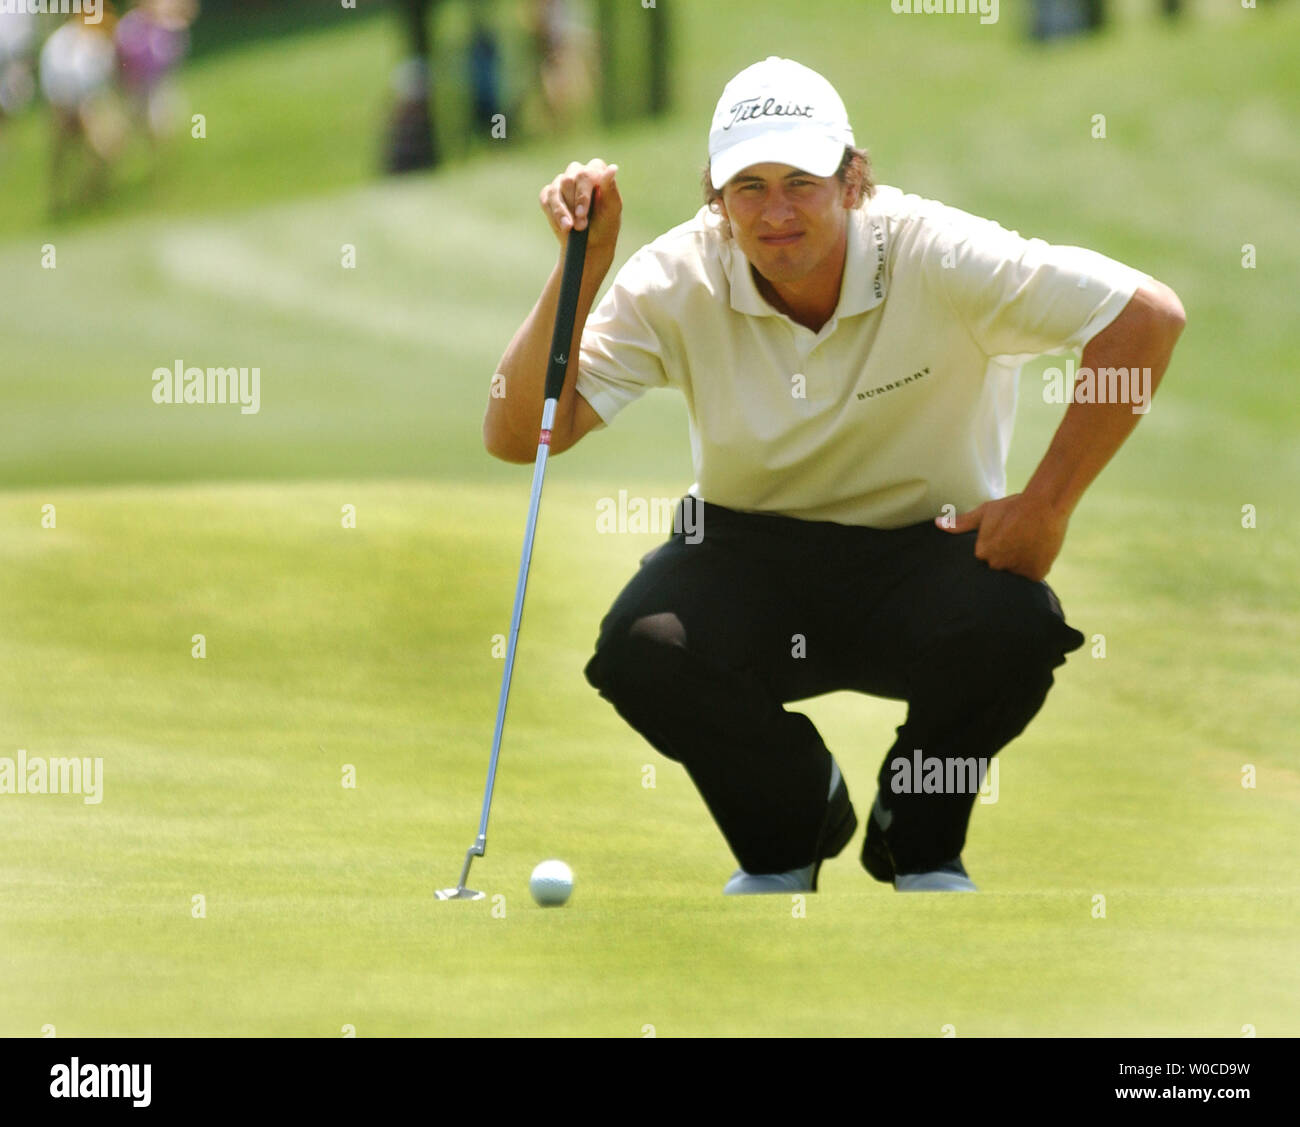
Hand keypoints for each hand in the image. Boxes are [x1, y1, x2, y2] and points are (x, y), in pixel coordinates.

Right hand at [539, 158, 621, 254]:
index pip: (585, 175)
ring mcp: (562, 182)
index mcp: (596, 170)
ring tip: (568, 229)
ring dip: (561, 212)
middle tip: (579, 226)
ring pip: (554, 191)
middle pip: (568, 181)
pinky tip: (562, 226)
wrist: (590, 242)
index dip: (582, 196)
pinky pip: (546, 200)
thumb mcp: (612, 209)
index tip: (582, 214)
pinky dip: (553, 215)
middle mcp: (577, 171)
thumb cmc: (605, 223)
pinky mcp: (549, 194)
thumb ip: (611, 188)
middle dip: (572, 207)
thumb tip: (613, 168)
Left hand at [938, 493, 1067, 581]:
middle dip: (1005, 558)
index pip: (985, 559)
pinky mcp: (1035, 574)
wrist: (1045, 505)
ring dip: (1019, 565)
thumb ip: (961, 523)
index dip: (995, 549)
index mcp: (983, 553)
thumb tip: (937, 523)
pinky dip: (1033, 568)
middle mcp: (998, 565)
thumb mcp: (985, 512)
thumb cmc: (1013, 507)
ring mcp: (1017, 571)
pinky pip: (1031, 577)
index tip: (1002, 540)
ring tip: (1026, 546)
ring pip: (1015, 574)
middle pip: (999, 568)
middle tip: (1016, 542)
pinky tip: (1035, 553)